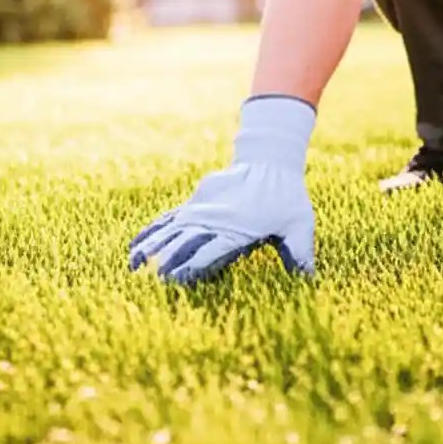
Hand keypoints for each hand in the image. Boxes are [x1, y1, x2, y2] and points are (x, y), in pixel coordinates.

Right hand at [129, 97, 316, 285]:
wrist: (269, 162)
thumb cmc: (286, 198)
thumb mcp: (299, 225)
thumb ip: (301, 253)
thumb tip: (311, 280)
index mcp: (235, 231)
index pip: (208, 253)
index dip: (190, 267)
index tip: (175, 282)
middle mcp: (213, 222)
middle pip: (183, 243)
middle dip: (166, 262)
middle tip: (151, 281)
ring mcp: (200, 212)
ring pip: (168, 232)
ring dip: (149, 248)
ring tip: (132, 266)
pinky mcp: (194, 206)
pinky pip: (166, 220)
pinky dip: (150, 232)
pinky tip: (135, 246)